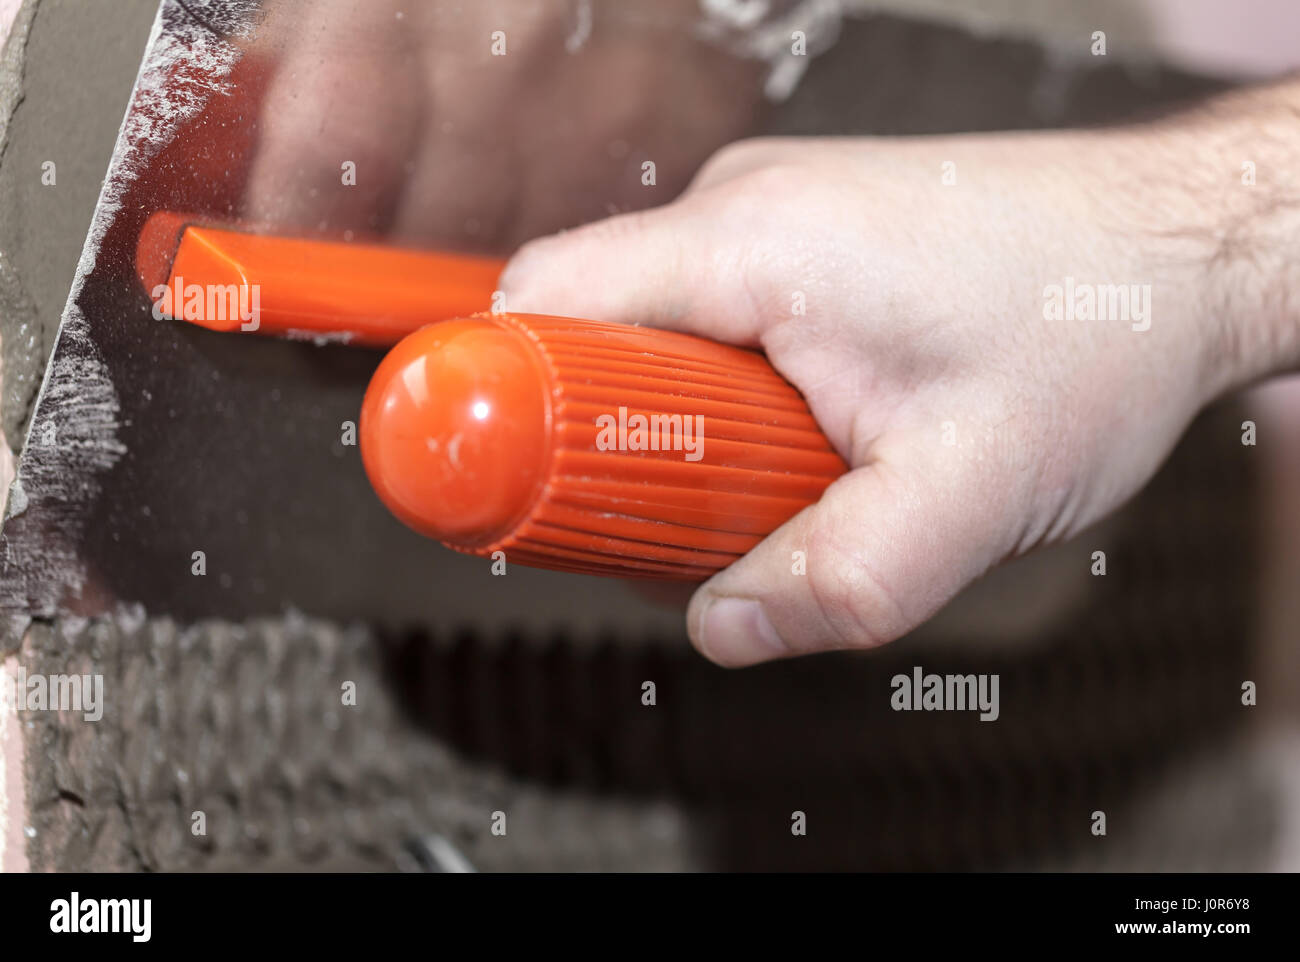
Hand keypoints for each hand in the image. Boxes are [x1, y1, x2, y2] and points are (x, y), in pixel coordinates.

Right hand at [499, 93, 1299, 665]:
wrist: (1183, 247)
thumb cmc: (1094, 329)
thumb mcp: (968, 494)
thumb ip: (836, 582)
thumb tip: (722, 628)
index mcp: (754, 243)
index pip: (545, 304)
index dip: (503, 404)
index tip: (504, 491)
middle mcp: (745, 205)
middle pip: (587, 331)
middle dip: (612, 448)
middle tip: (698, 522)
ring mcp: (770, 215)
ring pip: (650, 333)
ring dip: (682, 429)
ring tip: (793, 477)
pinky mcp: (799, 239)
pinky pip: (706, 319)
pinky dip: (724, 395)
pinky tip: (811, 437)